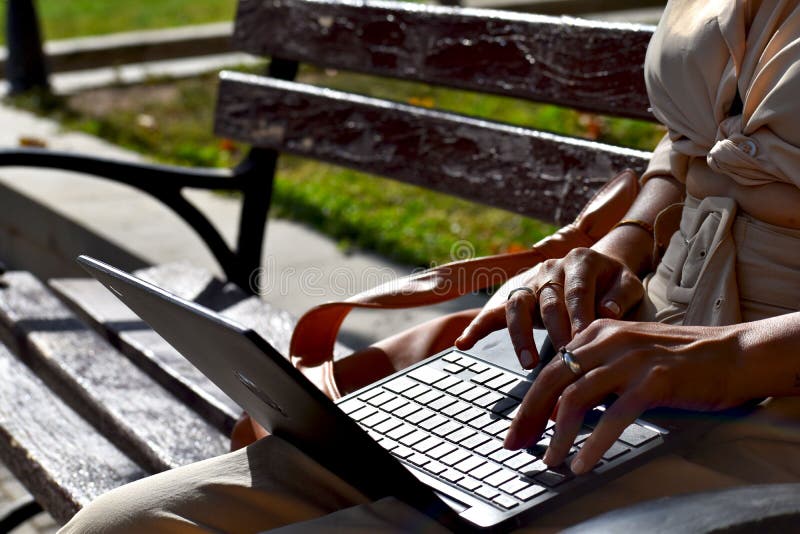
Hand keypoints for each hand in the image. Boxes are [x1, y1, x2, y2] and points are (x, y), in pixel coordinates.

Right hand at [455, 248, 643, 367]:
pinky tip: (463, 344)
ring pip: (517, 305)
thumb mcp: (628, 284)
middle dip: (554, 332)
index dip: (578, 318)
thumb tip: (608, 313)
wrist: (598, 267)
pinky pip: (492, 311)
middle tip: (563, 360)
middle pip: (547, 301)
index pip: (576, 292)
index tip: (581, 343)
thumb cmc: (613, 283)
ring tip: (528, 363)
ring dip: (520, 335)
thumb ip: (622, 297)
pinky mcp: (514, 295)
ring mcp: (529, 281)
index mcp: (580, 262)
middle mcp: (550, 268)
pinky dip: (476, 327)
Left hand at [504, 319, 747, 473]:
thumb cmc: (680, 362)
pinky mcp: (654, 381)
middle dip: (529, 416)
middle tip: (516, 443)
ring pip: (576, 398)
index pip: (550, 368)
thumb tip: (558, 411)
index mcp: (598, 332)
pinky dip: (593, 443)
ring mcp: (631, 359)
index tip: (518, 429)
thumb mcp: (628, 358)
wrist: (734, 354)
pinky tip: (583, 462)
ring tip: (550, 459)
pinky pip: (613, 417)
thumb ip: (594, 377)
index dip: (529, 402)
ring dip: (558, 435)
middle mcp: (608, 340)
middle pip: (553, 380)